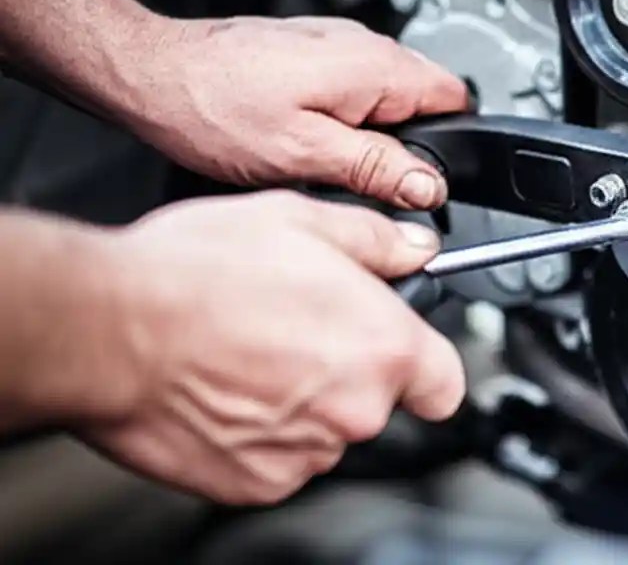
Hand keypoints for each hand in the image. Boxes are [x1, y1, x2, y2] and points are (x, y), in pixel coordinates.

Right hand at [79, 191, 464, 504]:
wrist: (106, 330)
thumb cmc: (195, 274)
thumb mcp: (301, 220)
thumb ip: (376, 240)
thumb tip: (414, 249)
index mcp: (383, 347)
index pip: (445, 381)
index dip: (424, 364)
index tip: (402, 351)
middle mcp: (356, 410)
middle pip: (376, 401)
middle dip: (345, 370)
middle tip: (293, 329)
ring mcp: (306, 453)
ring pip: (324, 431)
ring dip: (300, 402)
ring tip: (247, 353)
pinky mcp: (256, 483)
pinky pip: (277, 459)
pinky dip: (258, 434)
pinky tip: (224, 389)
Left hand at [124, 16, 467, 208]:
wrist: (153, 76)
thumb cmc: (213, 109)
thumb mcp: (305, 156)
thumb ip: (378, 169)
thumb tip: (430, 185)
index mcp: (375, 68)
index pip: (457, 100)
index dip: (448, 148)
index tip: (420, 182)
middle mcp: (363, 45)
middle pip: (427, 100)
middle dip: (411, 145)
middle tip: (364, 179)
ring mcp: (338, 44)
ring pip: (390, 96)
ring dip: (374, 133)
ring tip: (327, 160)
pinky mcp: (314, 51)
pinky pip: (357, 89)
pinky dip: (346, 119)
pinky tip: (307, 139)